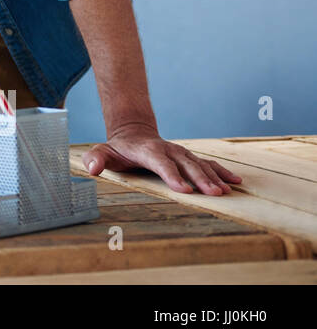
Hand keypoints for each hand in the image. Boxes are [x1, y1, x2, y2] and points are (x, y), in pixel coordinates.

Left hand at [80, 123, 242, 194]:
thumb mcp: (102, 151)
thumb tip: (93, 169)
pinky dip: (221, 171)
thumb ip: (96, 159)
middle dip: (201, 179)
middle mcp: (168, 150)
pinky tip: (235, 181)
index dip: (172, 176)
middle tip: (214, 194)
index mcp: (148, 151)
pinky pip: (208, 163)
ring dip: (214, 177)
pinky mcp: (188, 156)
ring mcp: (180, 153)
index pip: (161, 164)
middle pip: (186, 165)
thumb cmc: (118, 149)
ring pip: (200, 164)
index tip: (184, 190)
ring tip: (226, 192)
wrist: (133, 133)